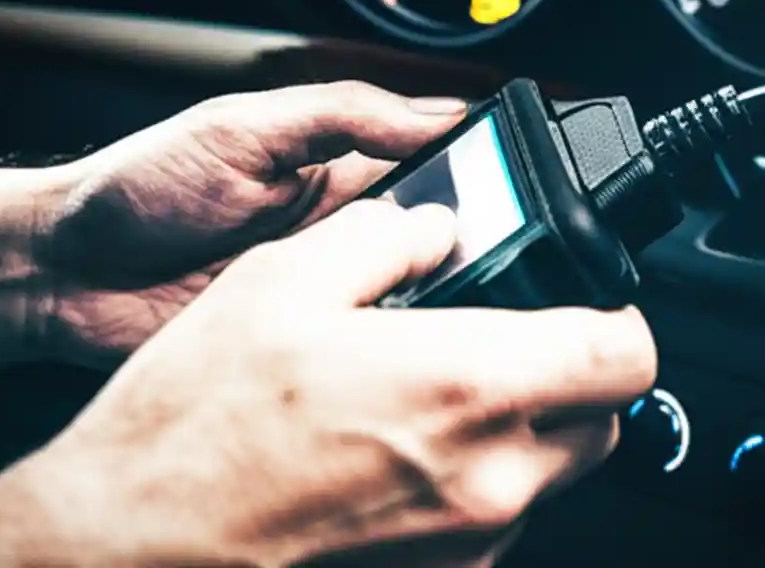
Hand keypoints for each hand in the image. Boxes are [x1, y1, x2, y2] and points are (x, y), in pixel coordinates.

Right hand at [0, 200, 656, 566]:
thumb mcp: (281, 280)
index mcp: (464, 385)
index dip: (611, 316)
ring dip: (509, 431)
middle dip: (562, 374)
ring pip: (546, 474)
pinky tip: (385, 457)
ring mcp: (466, 546)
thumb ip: (383, 238)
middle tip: (488, 344)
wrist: (139, 538)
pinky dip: (464, 484)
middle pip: (601, 419)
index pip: (626, 352)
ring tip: (414, 402)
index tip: (577, 304)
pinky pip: (491, 522)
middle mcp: (487, 479)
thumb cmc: (197, 423)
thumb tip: (432, 228)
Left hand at [32, 81, 468, 363]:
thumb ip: (338, 116)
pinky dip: (391, 354)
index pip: (432, 161)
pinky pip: (364, 351)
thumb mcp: (238, 129)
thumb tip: (437, 111)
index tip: (528, 181)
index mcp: (333, 168)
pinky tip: (409, 355)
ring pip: (411, 300)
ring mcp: (321, 295)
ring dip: (436, 303)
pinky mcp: (298, 348)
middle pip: (436, 238)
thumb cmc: (137, 188)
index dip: (483, 170)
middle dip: (472, 248)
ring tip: (461, 307)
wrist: (62, 275)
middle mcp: (338, 233)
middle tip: (496, 260)